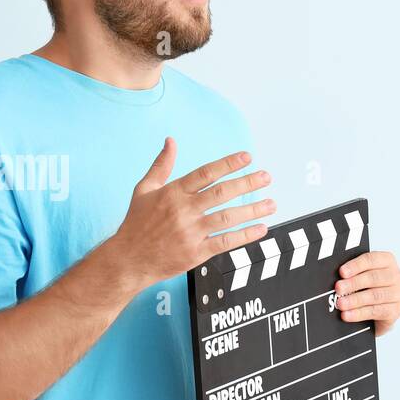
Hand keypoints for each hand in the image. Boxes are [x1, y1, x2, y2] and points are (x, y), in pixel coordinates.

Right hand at [112, 138, 275, 286]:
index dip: (228, 164)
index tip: (247, 157)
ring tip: (271, 203)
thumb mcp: (144, 189)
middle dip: (247, 183)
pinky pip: (225, 243)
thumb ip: (161, 165)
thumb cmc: (136, 223)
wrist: (129, 259)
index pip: (206, 173)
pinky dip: (245, 236)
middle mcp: (183, 211)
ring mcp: (190, 232)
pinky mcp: (195, 253)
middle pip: (221, 193)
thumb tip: (170, 141)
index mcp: (173, 193)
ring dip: (253, 210)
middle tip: (266, 177)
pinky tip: (261, 229)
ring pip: (228, 218)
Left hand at [334, 250, 399, 337]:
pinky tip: (347, 315)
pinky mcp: (395, 311)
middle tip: (338, 289)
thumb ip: (351, 273)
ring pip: (375, 295)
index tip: (342, 272)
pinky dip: (359, 313)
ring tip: (340, 304)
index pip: (372, 260)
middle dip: (353, 283)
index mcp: (387, 261)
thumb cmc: (367, 287)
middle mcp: (396, 276)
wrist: (378, 310)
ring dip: (355, 300)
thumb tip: (332, 276)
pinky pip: (376, 311)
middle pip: (374, 278)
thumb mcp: (361, 276)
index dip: (356, 266)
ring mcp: (398, 294)